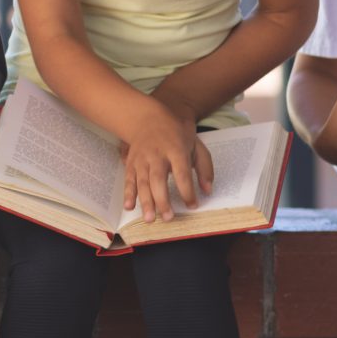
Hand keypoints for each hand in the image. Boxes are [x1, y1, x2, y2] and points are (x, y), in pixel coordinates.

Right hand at [120, 95, 212, 222]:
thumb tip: (208, 190)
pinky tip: (129, 207)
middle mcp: (157, 155)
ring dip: (145, 202)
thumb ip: (204, 168)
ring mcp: (141, 159)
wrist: (147, 118)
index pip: (182, 173)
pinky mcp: (131, 163)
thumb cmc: (176, 134)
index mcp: (176, 150)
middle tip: (168, 218)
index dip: (187, 191)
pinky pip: (129, 180)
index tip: (193, 205)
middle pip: (158, 180)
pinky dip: (128, 194)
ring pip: (142, 182)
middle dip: (162, 200)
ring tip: (149, 219)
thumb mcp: (196, 145)